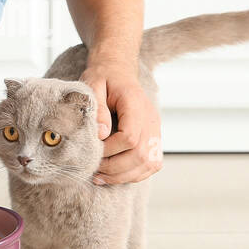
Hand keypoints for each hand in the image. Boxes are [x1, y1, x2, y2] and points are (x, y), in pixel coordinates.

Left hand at [79, 64, 163, 185]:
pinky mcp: (154, 139)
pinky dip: (134, 174)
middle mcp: (151, 119)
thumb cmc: (103, 78)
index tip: (93, 149)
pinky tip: (115, 174)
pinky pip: (151, 164)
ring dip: (124, 175)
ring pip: (149, 163)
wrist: (118, 71)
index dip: (110, 149)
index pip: (130, 137)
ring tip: (101, 176)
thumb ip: (97, 108)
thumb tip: (101, 135)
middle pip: (141, 155)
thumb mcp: (93, 84)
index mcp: (136, 104)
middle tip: (94, 169)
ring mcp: (155, 130)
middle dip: (115, 168)